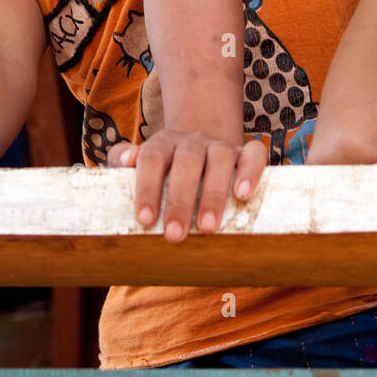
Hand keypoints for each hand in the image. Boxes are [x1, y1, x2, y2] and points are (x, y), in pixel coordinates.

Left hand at [108, 130, 267, 242]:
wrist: (202, 151)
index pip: (152, 158)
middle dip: (180, 200)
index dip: (147, 187)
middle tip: (175, 235)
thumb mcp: (141, 164)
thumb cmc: (166, 169)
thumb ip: (122, 158)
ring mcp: (221, 145)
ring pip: (220, 158)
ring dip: (214, 194)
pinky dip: (250, 172)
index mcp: (163, 143)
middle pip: (187, 162)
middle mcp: (192, 141)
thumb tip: (126, 160)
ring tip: (207, 228)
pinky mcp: (246, 152)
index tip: (145, 219)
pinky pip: (254, 154)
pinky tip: (242, 195)